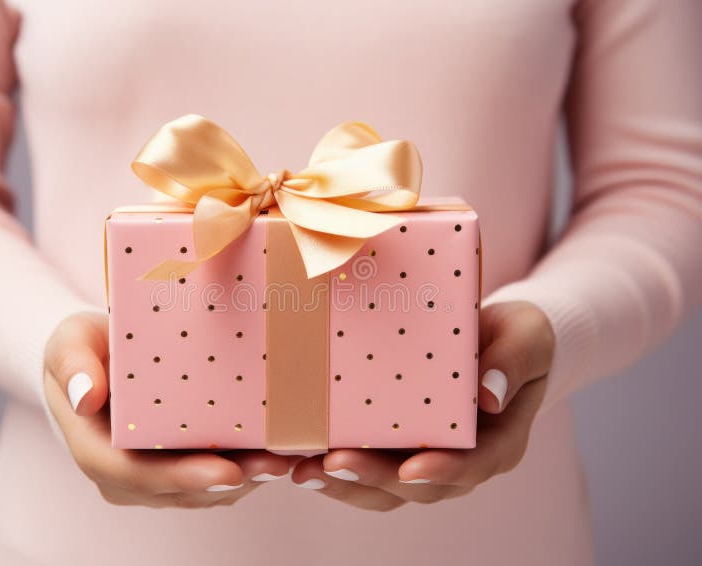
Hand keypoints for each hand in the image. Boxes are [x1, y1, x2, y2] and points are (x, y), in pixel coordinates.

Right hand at [43, 311, 292, 507]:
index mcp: (97, 451)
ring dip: (250, 479)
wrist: (96, 356)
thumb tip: (86, 396)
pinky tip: (282, 452)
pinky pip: (216, 475)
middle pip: (182, 488)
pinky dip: (249, 467)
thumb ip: (72, 365)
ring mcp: (155, 475)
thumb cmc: (83, 347)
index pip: (137, 475)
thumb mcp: (68, 344)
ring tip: (290, 459)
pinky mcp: (181, 464)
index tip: (227, 471)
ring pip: (206, 489)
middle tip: (277, 465)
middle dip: (233, 481)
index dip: (183, 477)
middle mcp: (127, 475)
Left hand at [290, 301, 554, 510]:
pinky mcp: (396, 443)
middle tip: (331, 465)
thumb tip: (489, 396)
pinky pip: (365, 462)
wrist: (498, 337)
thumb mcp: (528, 338)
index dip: (442, 473)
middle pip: (415, 486)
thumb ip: (513, 362)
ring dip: (341, 483)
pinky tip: (295, 454)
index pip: (472, 467)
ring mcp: (425, 455)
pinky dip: (331, 464)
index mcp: (498, 443)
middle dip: (372, 479)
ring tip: (299, 470)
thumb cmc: (518, 336)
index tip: (410, 470)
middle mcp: (459, 460)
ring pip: (382, 486)